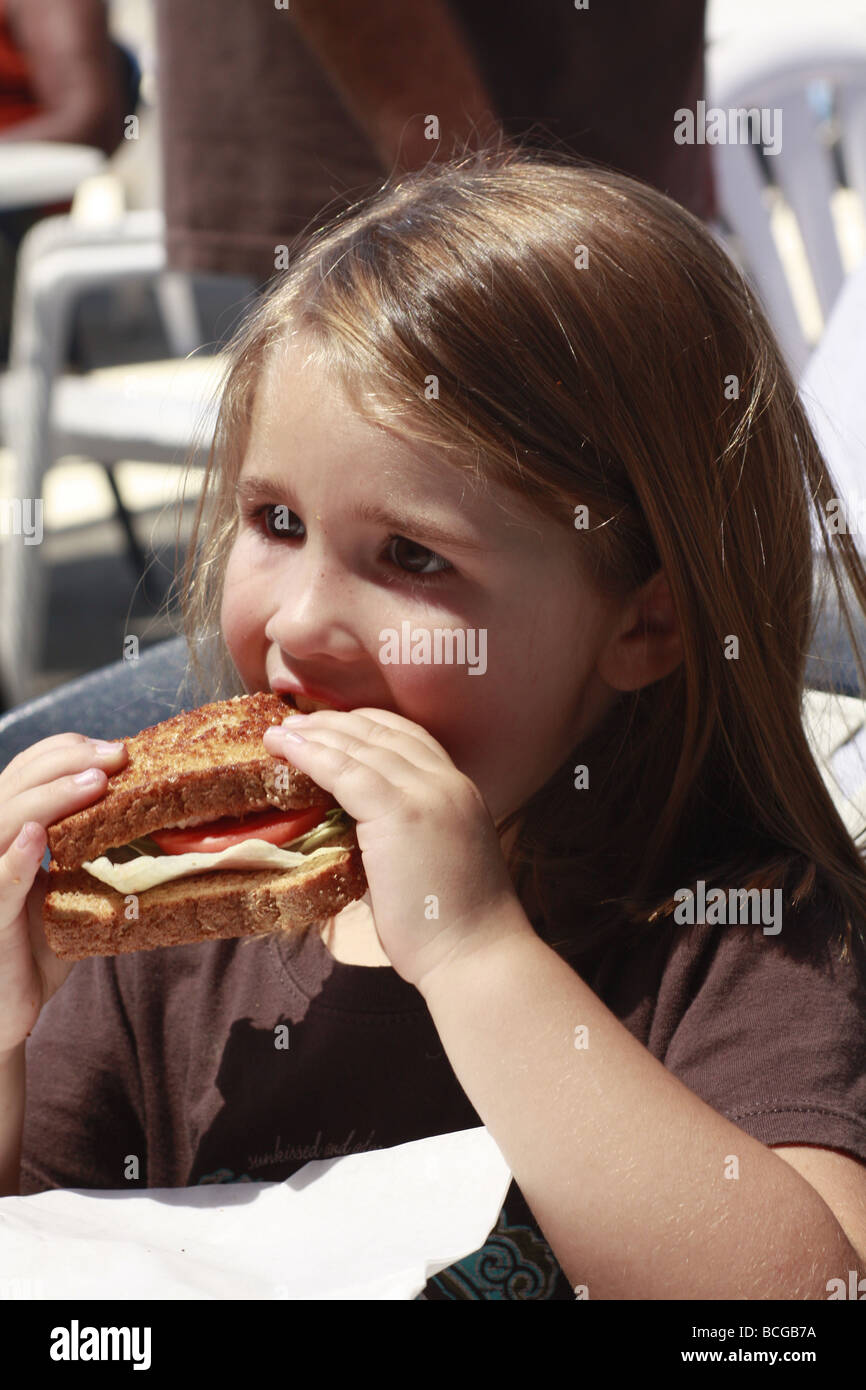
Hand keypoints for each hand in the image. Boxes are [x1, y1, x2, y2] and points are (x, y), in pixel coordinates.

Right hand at [0, 733, 126, 1056]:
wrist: (9, 1013)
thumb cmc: (39, 949)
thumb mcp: (73, 892)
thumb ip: (96, 857)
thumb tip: (162, 824)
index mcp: (9, 832)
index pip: (27, 772)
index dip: (65, 751)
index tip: (116, 750)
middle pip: (15, 783)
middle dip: (66, 761)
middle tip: (117, 756)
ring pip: (3, 819)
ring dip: (50, 797)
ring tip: (94, 783)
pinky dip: (15, 859)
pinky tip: (37, 839)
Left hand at [262, 708, 523, 988]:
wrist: (475, 955)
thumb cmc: (449, 926)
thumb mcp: (430, 860)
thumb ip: (398, 834)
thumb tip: (350, 830)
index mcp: (458, 791)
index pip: (410, 738)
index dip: (367, 726)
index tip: (333, 726)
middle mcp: (446, 782)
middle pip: (383, 733)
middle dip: (336, 723)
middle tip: (297, 722)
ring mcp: (426, 794)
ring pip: (362, 746)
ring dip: (316, 734)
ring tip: (281, 732)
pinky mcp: (401, 813)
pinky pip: (345, 771)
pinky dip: (312, 755)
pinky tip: (286, 749)